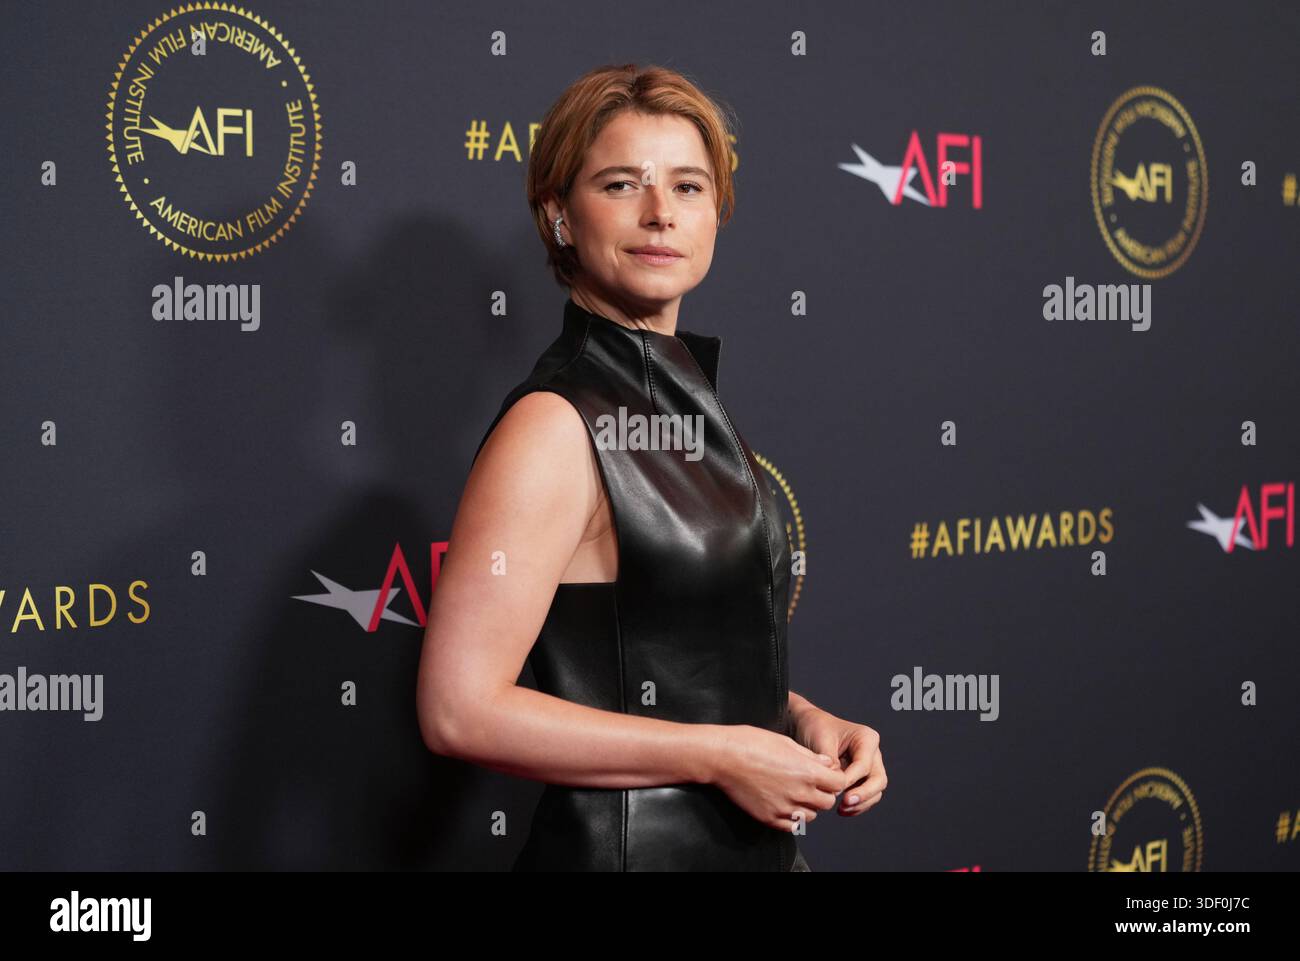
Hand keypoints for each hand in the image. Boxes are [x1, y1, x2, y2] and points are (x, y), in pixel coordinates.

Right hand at [708, 724, 848, 832]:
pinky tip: (785, 804)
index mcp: (807, 771)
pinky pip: (792, 826)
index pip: (838, 784)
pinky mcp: (769, 817)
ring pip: (812, 816)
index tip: (826, 775)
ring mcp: (784, 807)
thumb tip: (827, 763)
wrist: (723, 757)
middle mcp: (799, 792)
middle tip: (812, 784)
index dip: (834, 778)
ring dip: (809, 806)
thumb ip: (811, 756)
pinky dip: (793, 818)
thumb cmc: (751, 743)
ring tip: (796, 794)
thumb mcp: (786, 742)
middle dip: (823, 793)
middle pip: (827, 802)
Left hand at [792, 708, 886, 815]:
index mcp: (866, 738)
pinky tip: (842, 810)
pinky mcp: (861, 778)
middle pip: (878, 780)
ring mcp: (869, 766)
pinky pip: (866, 795)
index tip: (836, 789)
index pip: (864, 765)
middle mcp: (872, 753)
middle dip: (864, 794)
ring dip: (861, 803)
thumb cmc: (815, 728)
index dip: (851, 780)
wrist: (807, 726)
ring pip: (875, 791)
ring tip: (842, 810)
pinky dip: (857, 805)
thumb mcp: (820, 740)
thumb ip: (830, 762)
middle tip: (846, 803)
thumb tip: (837, 787)